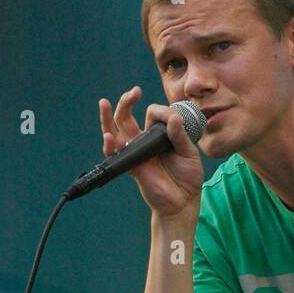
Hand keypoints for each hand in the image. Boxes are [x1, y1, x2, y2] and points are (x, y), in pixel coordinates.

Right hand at [98, 85, 204, 219]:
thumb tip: (172, 117)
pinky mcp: (131, 166)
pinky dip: (110, 145)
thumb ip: (180, 135)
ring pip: (115, 131)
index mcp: (158, 134)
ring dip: (107, 117)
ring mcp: (136, 152)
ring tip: (104, 103)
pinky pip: (115, 154)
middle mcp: (144, 141)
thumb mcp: (189, 152)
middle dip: (126, 101)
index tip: (173, 119)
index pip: (153, 114)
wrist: (184, 200)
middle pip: (126, 117)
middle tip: (134, 91)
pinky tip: (109, 137)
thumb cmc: (188, 176)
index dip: (162, 112)